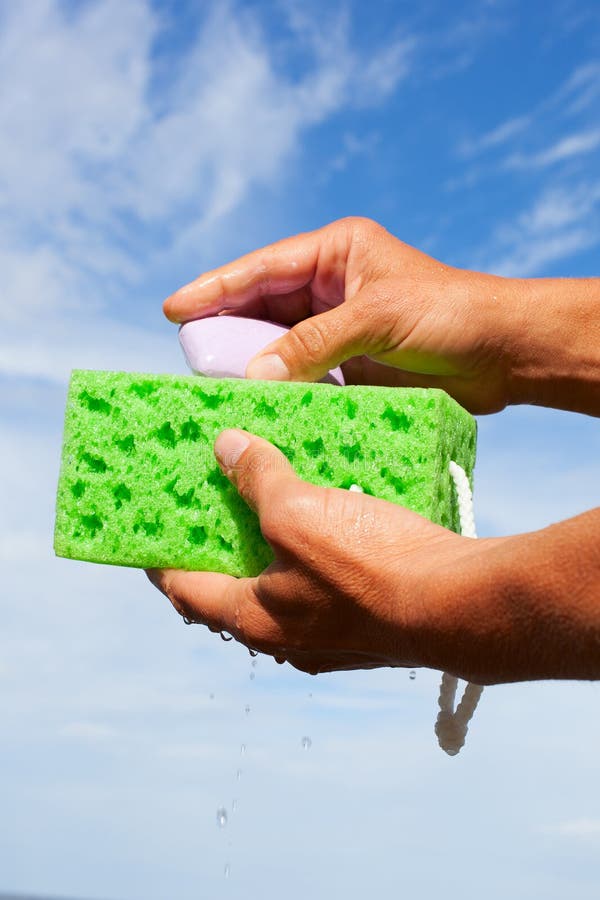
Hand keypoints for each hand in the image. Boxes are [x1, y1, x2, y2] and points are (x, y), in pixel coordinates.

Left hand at [147, 428, 498, 681]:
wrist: (459, 604)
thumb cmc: (370, 565)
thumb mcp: (299, 511)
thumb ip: (258, 479)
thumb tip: (226, 447)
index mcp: (254, 619)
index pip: (185, 591)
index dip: (160, 562)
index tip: (148, 540)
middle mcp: (285, 639)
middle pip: (231, 596)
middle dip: (216, 558)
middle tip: (210, 517)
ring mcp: (328, 637)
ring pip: (281, 594)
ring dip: (268, 559)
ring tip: (267, 513)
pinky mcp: (366, 625)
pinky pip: (322, 591)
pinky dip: (310, 562)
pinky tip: (327, 527)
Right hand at [164, 217, 520, 414]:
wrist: (502, 352)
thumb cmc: (449, 314)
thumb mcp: (376, 318)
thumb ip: (313, 343)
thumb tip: (254, 375)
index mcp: (336, 252)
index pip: (262, 269)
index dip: (215, 288)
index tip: (173, 309)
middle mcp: (332, 286)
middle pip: (263, 306)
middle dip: (225, 328)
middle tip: (186, 354)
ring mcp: (340, 327)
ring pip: (278, 343)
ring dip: (250, 363)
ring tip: (209, 384)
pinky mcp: (352, 364)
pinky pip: (303, 373)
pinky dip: (280, 387)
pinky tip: (256, 402)